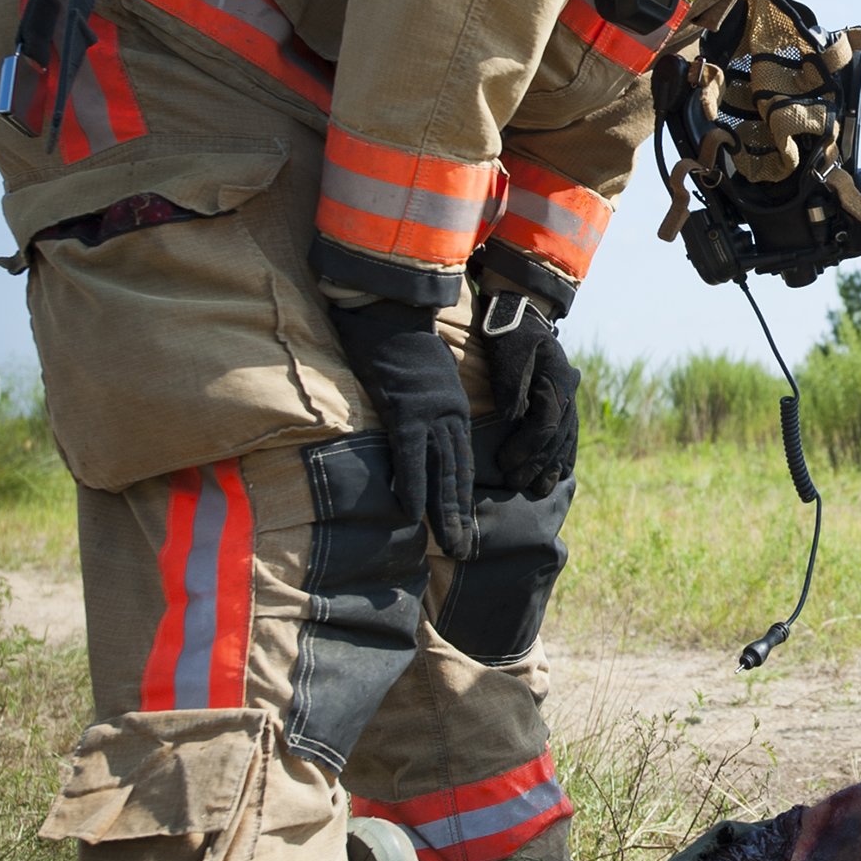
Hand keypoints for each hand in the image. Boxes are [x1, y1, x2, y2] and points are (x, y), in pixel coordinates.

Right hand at [331, 300, 475, 556]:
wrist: (394, 308)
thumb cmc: (401, 341)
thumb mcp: (424, 378)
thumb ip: (424, 405)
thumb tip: (414, 427)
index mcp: (452, 411)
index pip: (461, 462)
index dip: (462, 496)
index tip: (464, 525)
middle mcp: (448, 417)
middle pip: (458, 475)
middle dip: (460, 516)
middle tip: (466, 552)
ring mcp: (429, 415)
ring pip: (443, 472)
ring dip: (446, 512)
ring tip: (453, 546)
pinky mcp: (405, 410)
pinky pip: (411, 454)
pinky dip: (413, 483)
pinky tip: (412, 512)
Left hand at [477, 299, 579, 497]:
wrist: (521, 313)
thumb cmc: (510, 333)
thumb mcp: (508, 352)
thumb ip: (509, 384)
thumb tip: (512, 416)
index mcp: (557, 381)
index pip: (546, 424)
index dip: (526, 447)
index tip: (504, 463)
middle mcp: (568, 392)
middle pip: (558, 437)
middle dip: (537, 464)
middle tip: (515, 483)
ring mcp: (568, 397)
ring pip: (567, 438)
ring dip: (553, 465)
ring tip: (539, 489)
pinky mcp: (561, 400)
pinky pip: (569, 433)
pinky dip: (565, 454)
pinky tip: (560, 473)